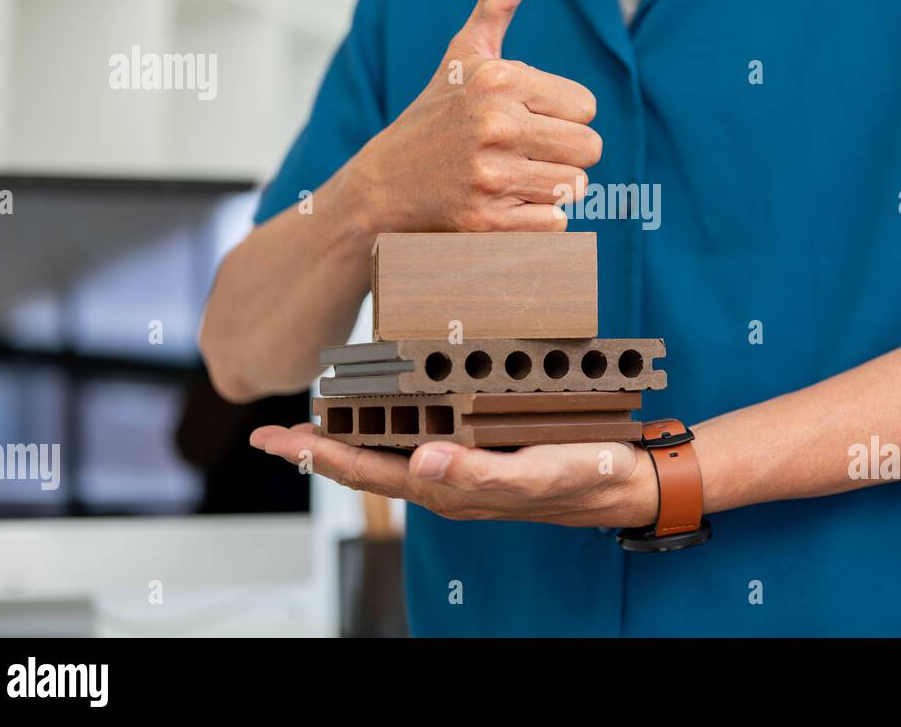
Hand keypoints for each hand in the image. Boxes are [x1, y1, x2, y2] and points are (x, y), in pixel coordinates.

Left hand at [250, 423, 659, 528]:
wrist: (626, 480)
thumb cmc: (586, 475)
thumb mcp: (538, 471)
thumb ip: (481, 471)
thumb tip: (419, 460)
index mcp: (451, 486)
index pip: (368, 470)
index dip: (318, 455)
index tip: (276, 438)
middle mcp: (447, 480)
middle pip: (366, 464)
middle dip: (316, 449)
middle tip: (273, 432)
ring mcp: (461, 468)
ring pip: (388, 454)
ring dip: (346, 439)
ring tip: (312, 422)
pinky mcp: (478, 453)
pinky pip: (418, 441)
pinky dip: (386, 427)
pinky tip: (384, 413)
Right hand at [341, 0, 601, 234]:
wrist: (383, 184)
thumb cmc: (435, 113)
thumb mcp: (464, 53)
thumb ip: (498, 0)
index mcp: (498, 79)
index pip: (586, 106)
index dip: (563, 115)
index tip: (527, 118)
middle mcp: (495, 124)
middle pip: (590, 149)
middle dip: (565, 153)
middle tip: (526, 152)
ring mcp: (490, 176)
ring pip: (575, 187)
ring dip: (552, 188)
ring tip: (514, 178)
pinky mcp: (487, 222)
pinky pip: (556, 225)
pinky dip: (539, 221)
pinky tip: (506, 206)